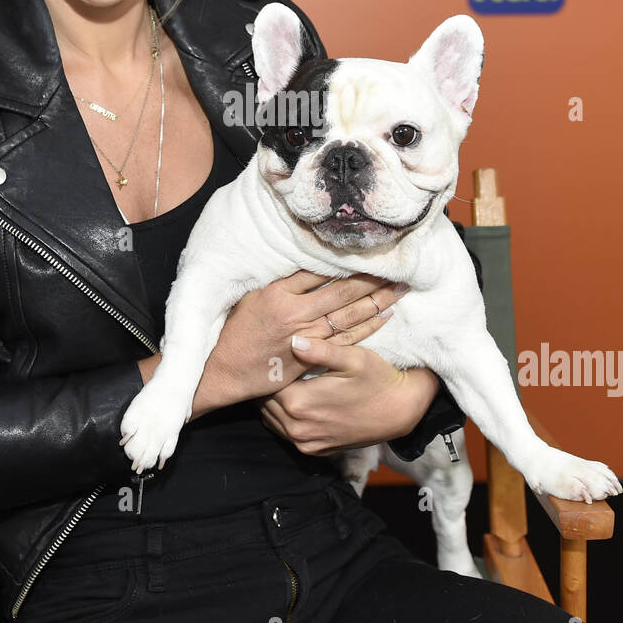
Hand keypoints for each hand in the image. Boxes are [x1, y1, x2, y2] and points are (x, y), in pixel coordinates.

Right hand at [180, 270, 408, 417]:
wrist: (224, 371)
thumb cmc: (234, 330)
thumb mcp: (250, 297)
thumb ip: (280, 282)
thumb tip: (310, 263)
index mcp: (277, 293)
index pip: (319, 270)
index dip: (345, 260)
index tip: (366, 250)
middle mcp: (294, 313)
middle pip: (342, 291)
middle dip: (371, 278)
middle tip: (396, 266)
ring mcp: (305, 337)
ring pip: (349, 315)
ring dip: (377, 300)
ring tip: (399, 287)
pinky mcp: (311, 355)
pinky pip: (346, 339)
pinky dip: (368, 327)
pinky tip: (384, 315)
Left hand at [260, 343, 439, 453]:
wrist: (401, 411)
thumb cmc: (377, 379)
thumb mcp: (352, 358)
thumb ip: (320, 350)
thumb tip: (293, 341)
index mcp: (300, 403)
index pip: (266, 384)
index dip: (268, 368)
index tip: (273, 353)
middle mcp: (298, 429)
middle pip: (265, 403)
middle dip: (268, 385)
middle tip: (276, 366)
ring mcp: (306, 443)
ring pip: (272, 420)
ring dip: (275, 402)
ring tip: (285, 382)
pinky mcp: (316, 451)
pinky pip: (286, 434)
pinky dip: (286, 419)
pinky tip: (298, 401)